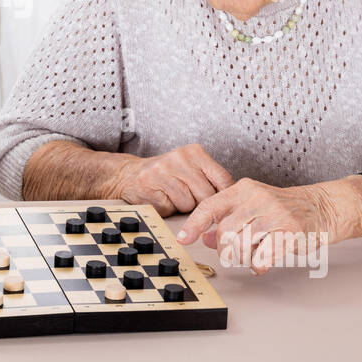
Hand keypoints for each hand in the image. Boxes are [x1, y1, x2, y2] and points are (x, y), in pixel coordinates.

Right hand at [109, 143, 234, 214]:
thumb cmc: (165, 175)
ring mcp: (163, 172)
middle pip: (208, 196)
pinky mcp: (150, 187)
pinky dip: (168, 209)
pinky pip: (171, 209)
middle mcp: (180, 159)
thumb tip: (233, 201)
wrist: (127, 175)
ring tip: (171, 196)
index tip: (220, 204)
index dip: (223, 197)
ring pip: (189, 205)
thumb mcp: (191, 169)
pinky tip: (161, 199)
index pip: (223, 180)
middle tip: (188, 197)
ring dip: (182, 208)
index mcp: (195, 152)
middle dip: (200, 204)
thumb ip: (210, 179)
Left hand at [173, 178, 346, 274]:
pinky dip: (258, 266)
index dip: (194, 224)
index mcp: (244, 189)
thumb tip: (203, 236)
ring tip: (251, 257)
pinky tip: (262, 263)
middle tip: (234, 254)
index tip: (183, 239)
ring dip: (242, 259)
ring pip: (241, 246)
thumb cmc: (285, 208)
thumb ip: (228, 219)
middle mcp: (258, 199)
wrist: (323, 206)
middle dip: (225, 250)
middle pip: (224, 232)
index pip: (211, 206)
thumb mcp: (253, 206)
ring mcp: (275, 215)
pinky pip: (263, 257)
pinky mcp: (290, 232)